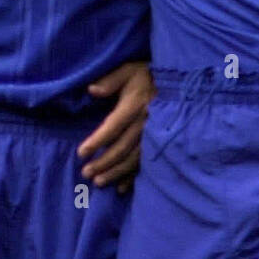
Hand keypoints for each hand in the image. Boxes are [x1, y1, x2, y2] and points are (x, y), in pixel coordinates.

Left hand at [78, 61, 154, 190]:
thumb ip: (110, 81)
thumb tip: (92, 90)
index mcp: (135, 105)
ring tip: (99, 182)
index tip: (81, 153)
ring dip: (116, 172)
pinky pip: (147, 163)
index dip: (97, 141)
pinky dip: (134, 176)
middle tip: (86, 173)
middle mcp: (146, 123)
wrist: (177, 81)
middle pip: (123, 147)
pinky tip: (121, 187)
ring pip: (134, 159)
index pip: (114, 126)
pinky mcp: (159, 142)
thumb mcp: (129, 70)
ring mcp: (154, 135)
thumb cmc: (146, 76)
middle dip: (104, 162)